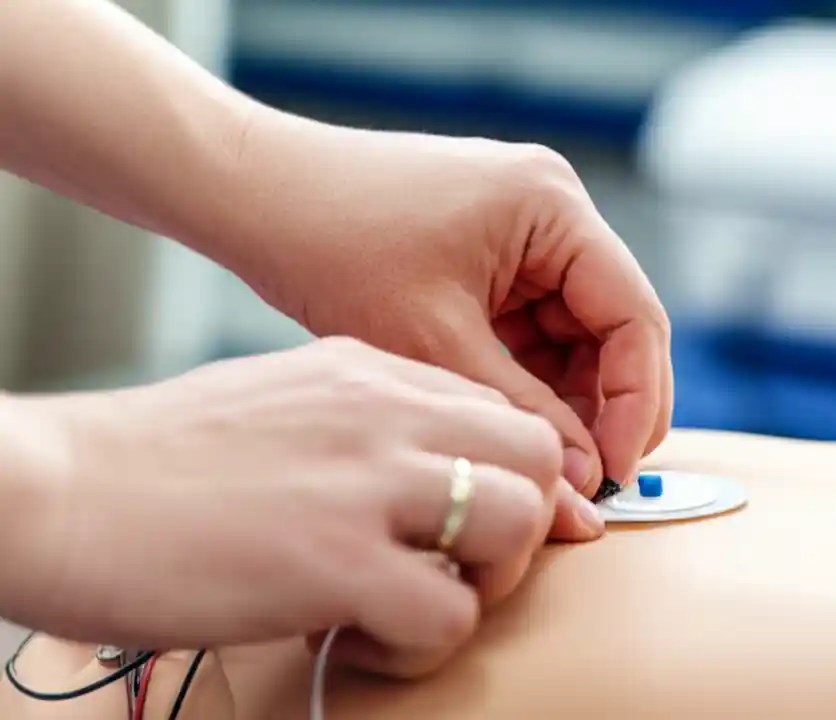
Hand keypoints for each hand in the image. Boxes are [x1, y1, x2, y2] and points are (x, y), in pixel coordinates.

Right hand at [0, 338, 598, 676]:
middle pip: (536, 456)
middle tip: (461, 565)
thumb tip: (425, 474)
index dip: (505, 476)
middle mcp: (385, 414)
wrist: (60, 490)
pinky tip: (361, 639)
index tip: (474, 524)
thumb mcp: (283, 401)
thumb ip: (364, 424)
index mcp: (371, 372)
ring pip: (518, 526)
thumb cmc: (157, 459)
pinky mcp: (340, 564)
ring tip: (417, 603)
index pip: (501, 412)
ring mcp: (368, 484)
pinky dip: (421, 644)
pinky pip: (450, 615)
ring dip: (484, 582)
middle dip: (520, 522)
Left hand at [205, 110, 672, 526]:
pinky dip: (530, 378)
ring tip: (545, 461)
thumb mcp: (434, 343)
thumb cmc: (331, 244)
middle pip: (614, 326)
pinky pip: (537, 328)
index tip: (617, 471)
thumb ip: (521, 413)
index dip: (637, 401)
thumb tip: (588, 486)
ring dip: (568, 398)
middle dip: (606, 406)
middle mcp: (553, 209)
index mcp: (553, 207)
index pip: (634, 315)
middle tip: (593, 482)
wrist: (253, 194)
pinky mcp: (495, 254)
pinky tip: (510, 422)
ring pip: (578, 335)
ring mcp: (525, 230)